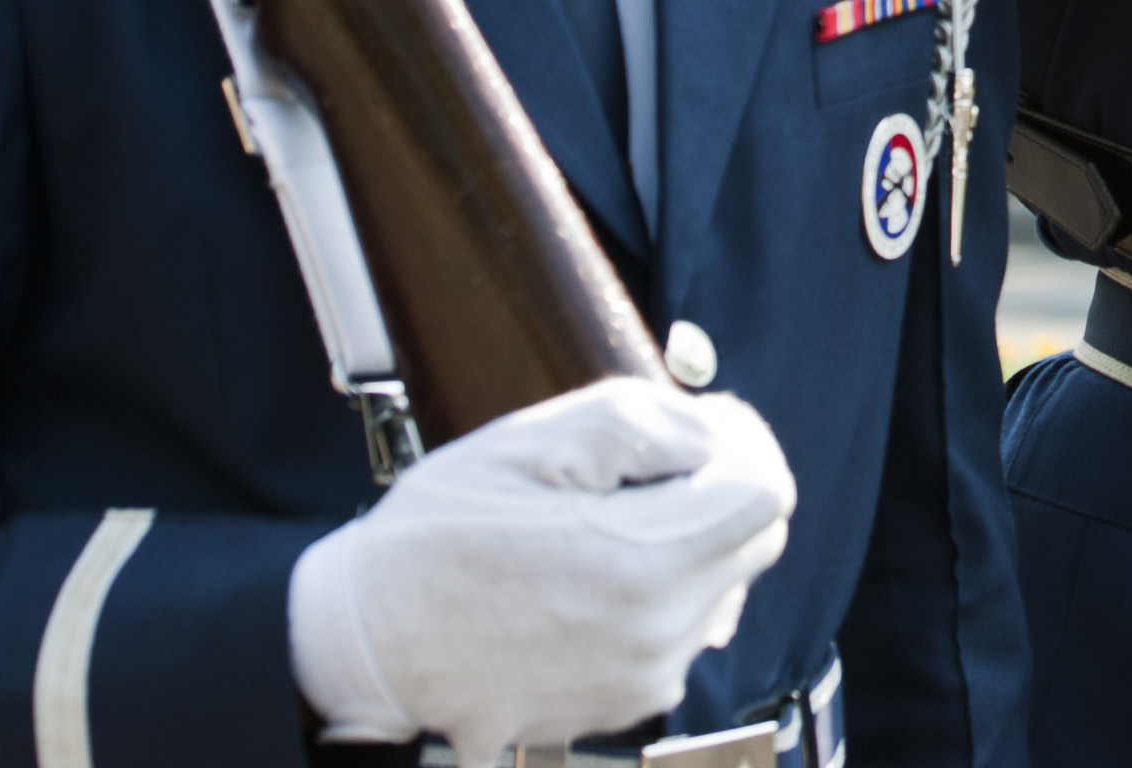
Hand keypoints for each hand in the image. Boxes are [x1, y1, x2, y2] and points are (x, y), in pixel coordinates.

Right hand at [288, 377, 794, 756]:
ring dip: (688, 545)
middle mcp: (656, 635)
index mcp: (643, 563)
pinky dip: (659, 594)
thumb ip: (646, 425)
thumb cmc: (437, 538)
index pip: (766, 496)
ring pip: (720, 589)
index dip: (742, 447)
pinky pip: (680, 634)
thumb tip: (716, 438)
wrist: (365, 646)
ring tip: (604, 522)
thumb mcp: (534, 441)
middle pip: (753, 544)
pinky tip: (591, 573)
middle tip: (652, 467)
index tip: (702, 431)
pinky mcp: (622, 705)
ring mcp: (641, 680)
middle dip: (721, 492)